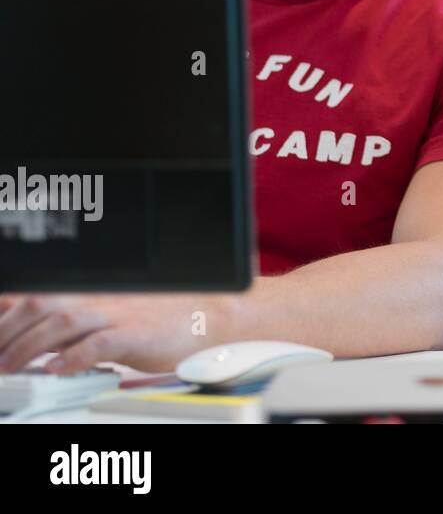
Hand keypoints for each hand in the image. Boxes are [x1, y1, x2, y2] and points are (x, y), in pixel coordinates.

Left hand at [0, 293, 235, 373]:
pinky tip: (58, 368)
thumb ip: (68, 321)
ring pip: (63, 320)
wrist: (205, 316)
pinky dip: (74, 356)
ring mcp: (118, 313)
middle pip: (39, 303)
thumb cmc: (153, 319)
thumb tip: (26, 338)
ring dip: (28, 345)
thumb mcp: (104, 314)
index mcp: (87, 291)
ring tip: (8, 367)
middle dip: (5, 330)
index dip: (4, 312)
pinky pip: (101, 343)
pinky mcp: (137, 333)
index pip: (34, 294)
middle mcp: (98, 296)